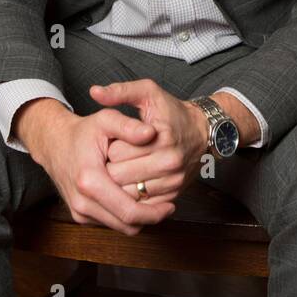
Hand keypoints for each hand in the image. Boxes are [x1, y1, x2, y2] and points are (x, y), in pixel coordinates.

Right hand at [32, 103, 176, 234]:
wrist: (54, 144)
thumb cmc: (83, 132)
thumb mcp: (105, 120)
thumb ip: (128, 126)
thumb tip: (151, 133)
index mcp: (89, 181)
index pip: (129, 211)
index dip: (154, 212)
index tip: (172, 205)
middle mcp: (82, 202)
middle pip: (127, 224)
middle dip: (151, 218)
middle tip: (170, 207)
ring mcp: (80, 212)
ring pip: (120, 227)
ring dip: (140, 219)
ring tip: (156, 205)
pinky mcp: (80, 216)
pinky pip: (110, 223)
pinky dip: (126, 216)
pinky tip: (138, 202)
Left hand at [90, 79, 208, 205]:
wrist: (202, 131)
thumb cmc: (172, 111)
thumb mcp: (148, 92)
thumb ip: (120, 91)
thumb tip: (94, 91)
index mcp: (161, 139)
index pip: (116, 153)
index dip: (108, 147)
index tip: (112, 140)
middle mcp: (170, 163)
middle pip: (119, 176)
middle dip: (110, 168)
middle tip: (112, 158)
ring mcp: (173, 182)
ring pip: (128, 194)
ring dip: (119, 184)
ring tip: (121, 168)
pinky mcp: (174, 196)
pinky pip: (142, 205)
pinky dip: (133, 196)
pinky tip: (132, 181)